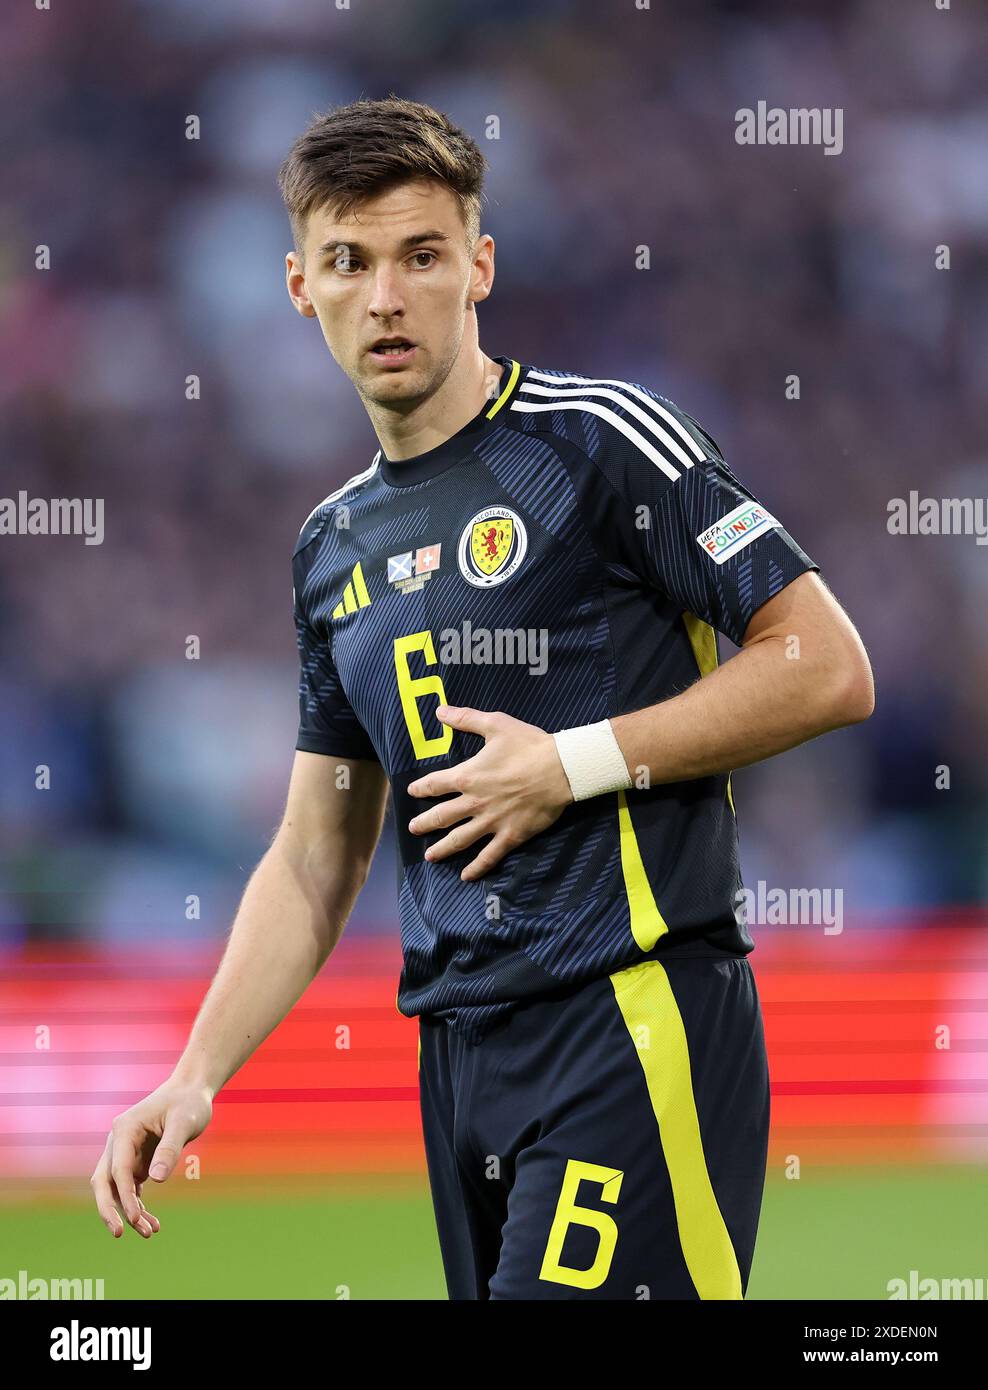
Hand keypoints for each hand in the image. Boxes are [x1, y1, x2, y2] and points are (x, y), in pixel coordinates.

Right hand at [90, 1078, 212, 1238]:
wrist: (190, 1091)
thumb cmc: (188, 1102)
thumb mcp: (184, 1122)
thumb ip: (170, 1149)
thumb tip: (157, 1179)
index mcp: (124, 1129)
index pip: (118, 1169)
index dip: (124, 1195)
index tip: (134, 1218)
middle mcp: (118, 1142)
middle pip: (104, 1181)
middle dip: (109, 1209)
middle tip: (119, 1234)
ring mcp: (125, 1153)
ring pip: (118, 1190)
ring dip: (129, 1212)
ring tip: (150, 1233)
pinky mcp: (136, 1162)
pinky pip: (131, 1189)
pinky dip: (139, 1206)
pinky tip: (154, 1224)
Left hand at [406, 705, 572, 881]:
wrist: (561, 769)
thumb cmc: (529, 745)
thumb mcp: (496, 724)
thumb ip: (466, 719)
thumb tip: (440, 710)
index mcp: (468, 776)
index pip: (436, 784)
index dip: (421, 788)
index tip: (412, 791)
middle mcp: (475, 802)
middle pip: (441, 816)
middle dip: (424, 823)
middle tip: (412, 829)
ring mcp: (492, 822)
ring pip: (460, 839)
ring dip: (442, 849)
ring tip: (430, 856)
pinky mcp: (510, 835)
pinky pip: (490, 856)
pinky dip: (477, 867)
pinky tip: (466, 876)